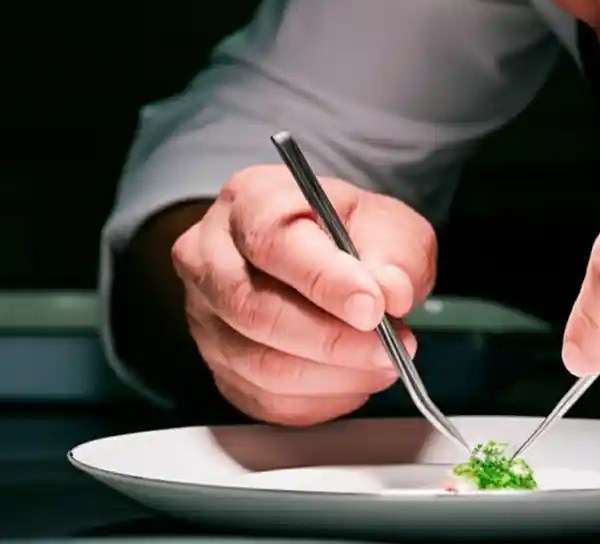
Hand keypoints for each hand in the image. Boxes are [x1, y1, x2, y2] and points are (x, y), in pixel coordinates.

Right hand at [171, 165, 436, 424]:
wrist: (325, 257)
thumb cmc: (349, 233)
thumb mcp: (388, 224)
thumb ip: (394, 254)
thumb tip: (392, 292)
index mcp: (250, 200)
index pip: (272, 241)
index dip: (325, 280)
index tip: (373, 307)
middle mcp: (210, 255)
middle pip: (255, 310)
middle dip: (335, 339)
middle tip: (391, 346)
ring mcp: (205, 316)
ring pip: (260, 364)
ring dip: (335, 374)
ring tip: (384, 362)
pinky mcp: (219, 367)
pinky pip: (266, 399)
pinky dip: (322, 399)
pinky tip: (355, 378)